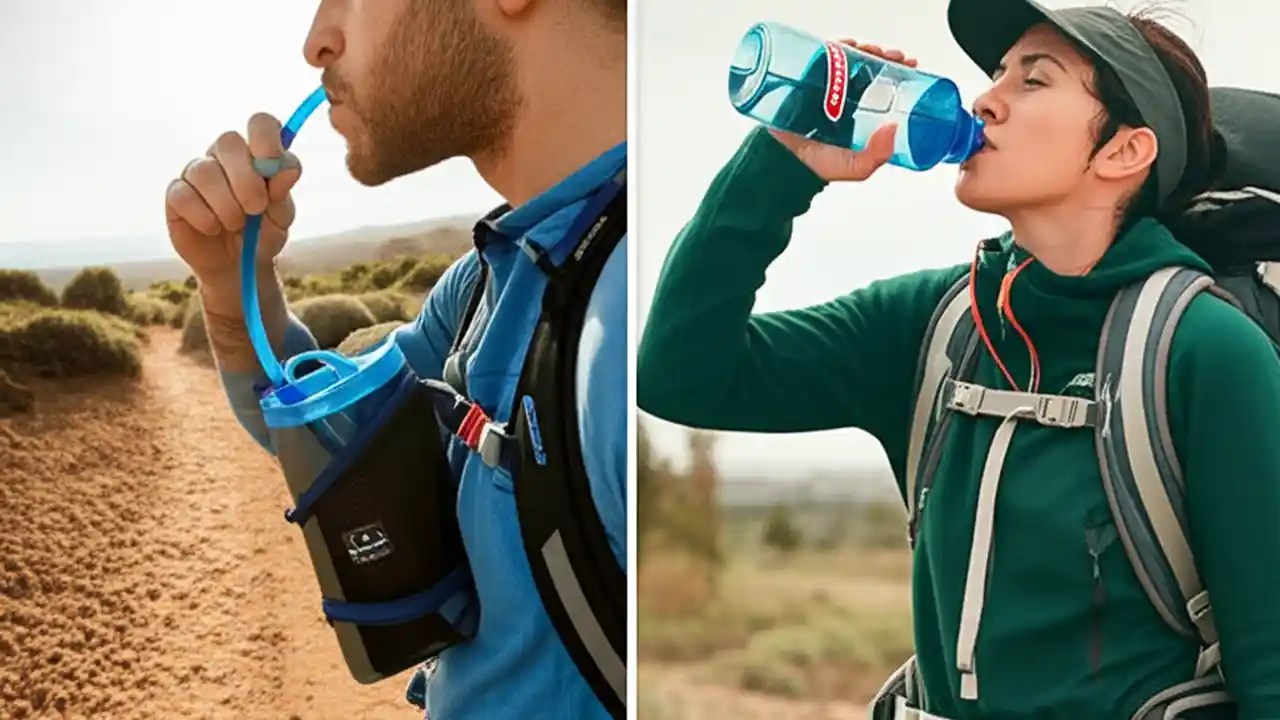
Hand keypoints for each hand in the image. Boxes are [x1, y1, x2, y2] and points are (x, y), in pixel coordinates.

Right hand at [164, 113, 301, 294]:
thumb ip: (282, 192)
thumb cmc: (262, 233)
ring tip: (236, 224)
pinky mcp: (176, 194)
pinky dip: (203, 216)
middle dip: (246, 178)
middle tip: (256, 207)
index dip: (266, 138)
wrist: (239, 265)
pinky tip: (213, 228)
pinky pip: (184, 195)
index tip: (272, 165)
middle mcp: (224, 156)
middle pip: (228, 142)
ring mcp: (197, 172)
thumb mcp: (280, 217)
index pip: (260, 124)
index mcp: (255, 153)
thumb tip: (286, 167)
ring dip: (226, 203)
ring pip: (205, 171)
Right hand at [769, 40, 919, 182]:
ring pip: (847, 62)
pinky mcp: (805, 82)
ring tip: (869, 50)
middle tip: (890, 56)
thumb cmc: (817, 167)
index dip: (897, 73)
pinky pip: (820, 59)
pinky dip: (833, 48)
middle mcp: (844, 101)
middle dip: (881, 57)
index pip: (882, 89)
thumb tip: (893, 129)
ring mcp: (824, 90)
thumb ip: (877, 154)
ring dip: (861, 50)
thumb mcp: (857, 167)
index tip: (907, 65)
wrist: (782, 161)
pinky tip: (845, 46)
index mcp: (860, 117)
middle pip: (867, 70)